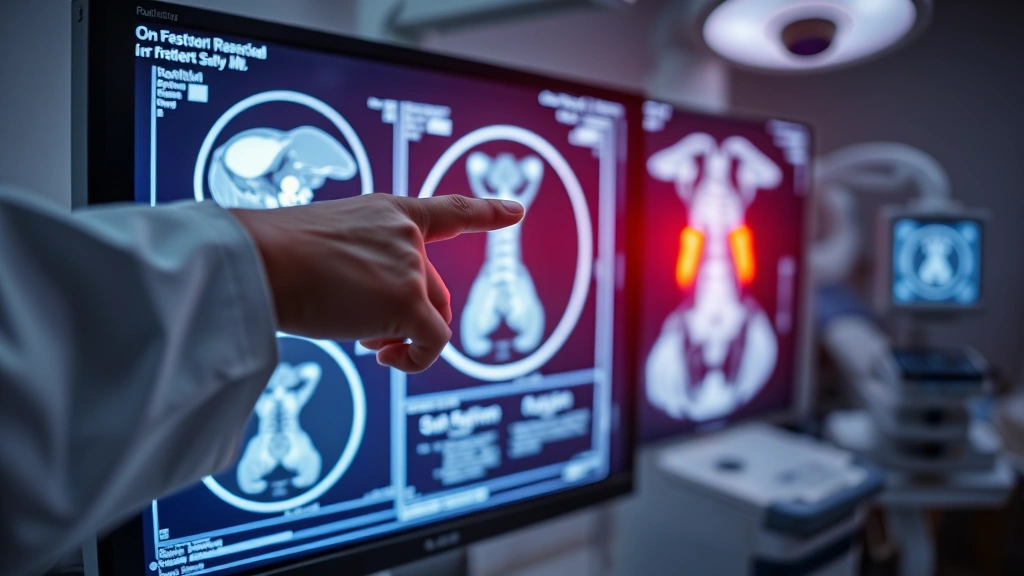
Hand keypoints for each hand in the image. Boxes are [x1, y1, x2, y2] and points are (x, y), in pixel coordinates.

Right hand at [230, 193, 524, 372]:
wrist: (256, 261)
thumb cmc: (273, 257)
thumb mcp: (326, 246)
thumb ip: (367, 269)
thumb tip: (385, 326)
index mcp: (388, 212)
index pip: (447, 211)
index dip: (485, 212)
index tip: (516, 211)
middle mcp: (407, 235)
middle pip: (431, 287)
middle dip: (409, 316)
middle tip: (370, 337)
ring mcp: (410, 266)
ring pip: (431, 317)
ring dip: (404, 339)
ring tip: (368, 346)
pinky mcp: (408, 301)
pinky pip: (433, 341)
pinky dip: (415, 359)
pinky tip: (386, 359)